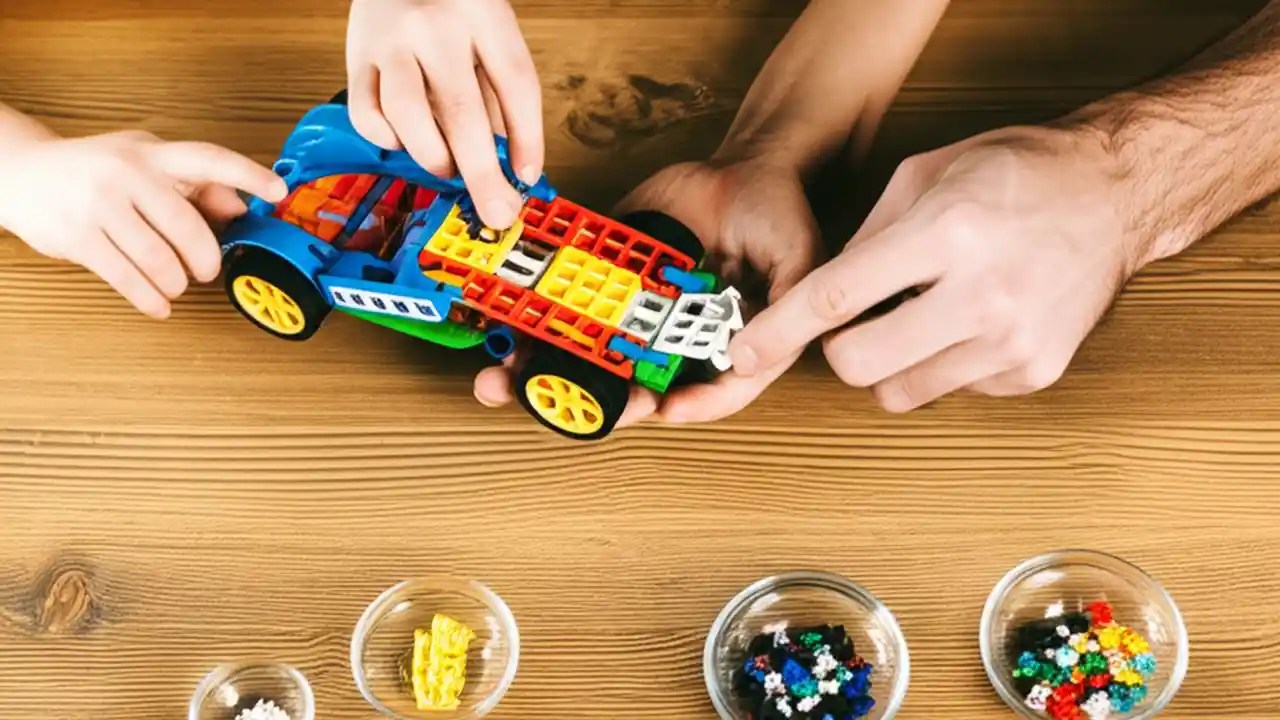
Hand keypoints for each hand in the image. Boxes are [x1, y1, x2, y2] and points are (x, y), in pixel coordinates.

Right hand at [0, 131, 286, 318]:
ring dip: (176, 282)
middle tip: (207, 270)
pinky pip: (126, 279)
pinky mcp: (76, 237)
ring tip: (177, 283)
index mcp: (152, 153)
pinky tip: (159, 305)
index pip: (208, 159)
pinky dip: (150, 299)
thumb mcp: (146, 162)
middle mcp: (125, 173)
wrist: (23, 172)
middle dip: (205, 258)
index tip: (278, 190)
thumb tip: (240, 206)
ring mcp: (98, 204)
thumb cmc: (96, 169)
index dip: (247, 174)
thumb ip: (196, 185)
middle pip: (185, 225)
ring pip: (157, 259)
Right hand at [346, 0, 541, 228]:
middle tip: (497, 210)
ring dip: (433, 157)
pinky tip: (406, 139)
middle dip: (483, 174)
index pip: (516, 84)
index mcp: (483, 12)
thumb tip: (512, 164)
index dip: (527, 139)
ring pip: (407, 117)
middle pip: (462, 111)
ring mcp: (390, 40)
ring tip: (447, 167)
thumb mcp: (488, 28)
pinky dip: (389, 140)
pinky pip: (367, 114)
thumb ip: (498, 89)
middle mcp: (435, 25)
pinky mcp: (355, 56)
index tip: (527, 178)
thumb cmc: (450, 5)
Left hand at [471, 157, 823, 424]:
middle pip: (626, 387)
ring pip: (585, 356)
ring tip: (497, 380)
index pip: (698, 395)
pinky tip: (499, 326)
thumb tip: (745, 362)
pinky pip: (569, 304)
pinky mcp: (609, 279)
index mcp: (720, 349)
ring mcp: (637, 312)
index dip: (673, 407)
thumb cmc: (778, 215)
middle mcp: (673, 342)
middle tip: (547, 401)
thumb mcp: (798, 262)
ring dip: (539, 372)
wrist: (743, 162)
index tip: (649, 407)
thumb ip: (785, 311)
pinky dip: (533, 317)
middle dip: (583, 402)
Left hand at [730, 124, 1133, 411]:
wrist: (1117, 195)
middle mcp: (982, 295)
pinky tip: (970, 322)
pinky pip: (950, 391)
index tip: (743, 354)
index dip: (780, 330)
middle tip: (856, 323)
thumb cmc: (1019, 173)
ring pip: (901, 392)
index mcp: (948, 233)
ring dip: (890, 362)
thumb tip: (818, 297)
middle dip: (839, 350)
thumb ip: (867, 237)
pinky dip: (942, 364)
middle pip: (861, 364)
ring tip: (924, 314)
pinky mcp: (1033, 372)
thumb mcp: (928, 175)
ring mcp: (1013, 342)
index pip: (839, 297)